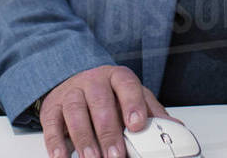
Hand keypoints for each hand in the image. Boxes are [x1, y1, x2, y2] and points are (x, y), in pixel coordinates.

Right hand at [40, 65, 172, 157]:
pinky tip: (62, 156)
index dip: (132, 103)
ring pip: (75, 112)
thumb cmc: (109, 95)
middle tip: (116, 155)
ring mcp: (71, 93)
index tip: (137, 125)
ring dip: (84, 139)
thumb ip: (151, 112)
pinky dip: (56, 142)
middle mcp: (93, 82)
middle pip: (100, 102)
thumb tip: (174, 128)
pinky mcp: (52, 108)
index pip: (126, 84)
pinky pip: (52, 123)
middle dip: (108, 131)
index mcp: (116, 77)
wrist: (76, 83)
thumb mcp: (132, 97)